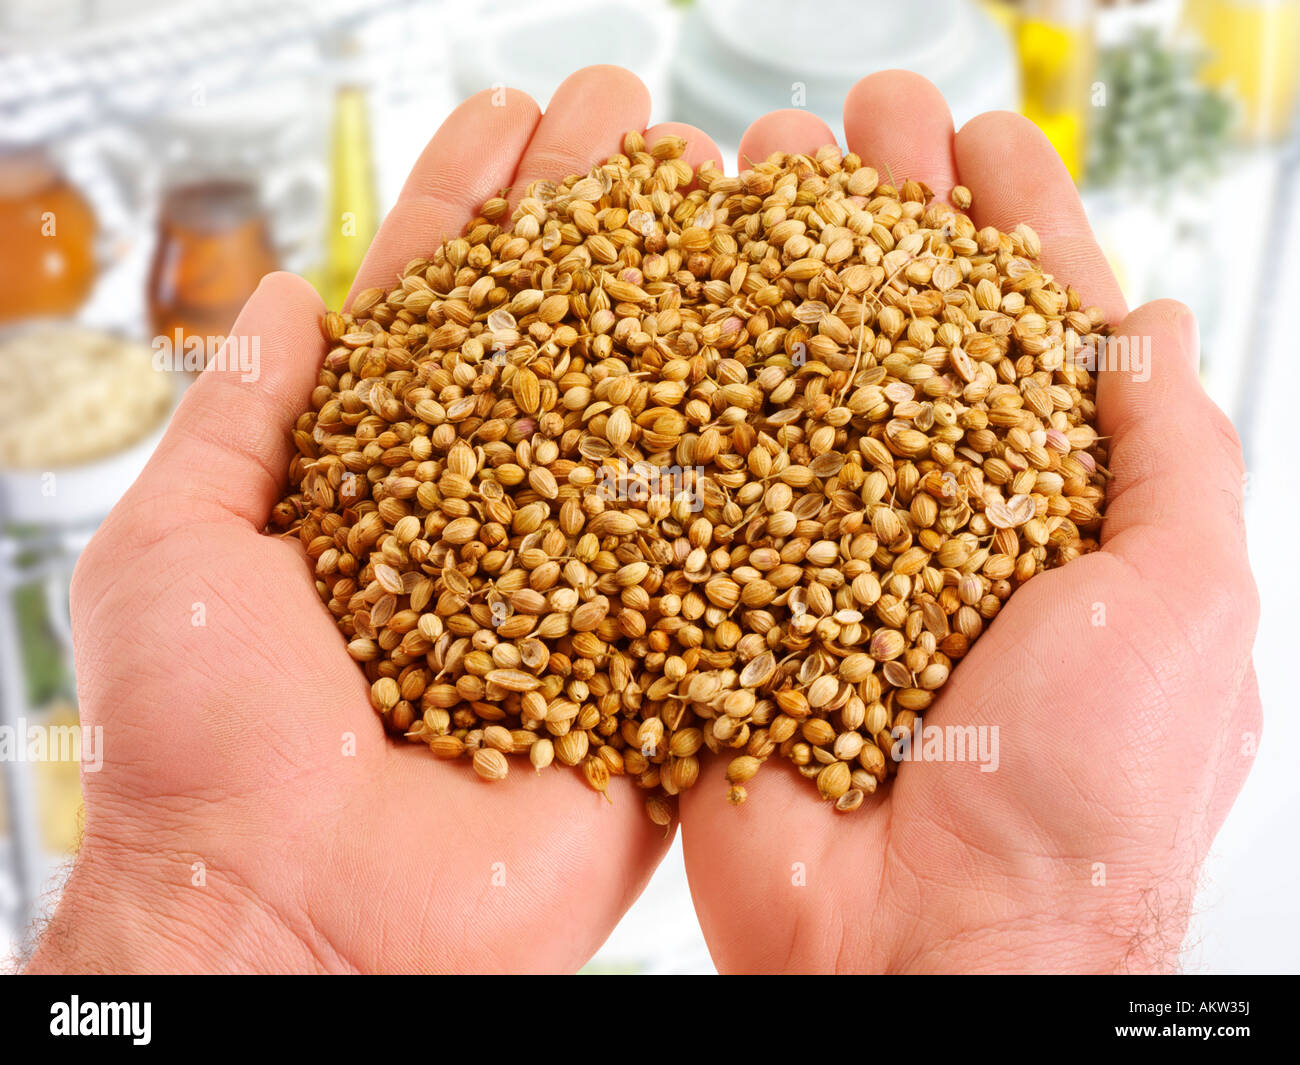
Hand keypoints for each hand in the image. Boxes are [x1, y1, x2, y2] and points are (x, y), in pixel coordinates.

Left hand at [27, 67, 717, 973]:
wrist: (293, 918)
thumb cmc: (207, 747)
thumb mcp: (180, 550)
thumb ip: (238, 418)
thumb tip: (290, 294)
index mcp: (392, 487)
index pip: (449, 316)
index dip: (484, 211)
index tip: (527, 118)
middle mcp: (502, 527)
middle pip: (568, 351)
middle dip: (605, 232)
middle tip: (651, 129)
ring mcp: (587, 599)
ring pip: (656, 436)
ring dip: (695, 315)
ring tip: (734, 200)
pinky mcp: (652, 683)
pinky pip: (720, 575)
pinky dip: (761, 481)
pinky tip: (804, 375)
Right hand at [679, 71, 1259, 973]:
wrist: (931, 950)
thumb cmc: (1085, 799)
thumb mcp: (1186, 604)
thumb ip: (1175, 460)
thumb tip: (1148, 333)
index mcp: (1049, 516)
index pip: (1030, 333)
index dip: (1008, 225)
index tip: (977, 137)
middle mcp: (931, 524)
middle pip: (898, 335)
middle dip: (877, 220)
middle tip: (841, 124)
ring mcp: (824, 558)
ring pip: (793, 385)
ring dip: (776, 276)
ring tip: (746, 173)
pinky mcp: (733, 604)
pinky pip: (701, 484)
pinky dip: (682, 392)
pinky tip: (662, 308)